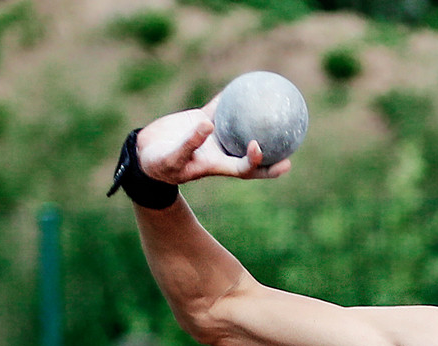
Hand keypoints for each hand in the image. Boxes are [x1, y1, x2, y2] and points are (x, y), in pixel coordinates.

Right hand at [136, 99, 292, 185]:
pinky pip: (219, 109)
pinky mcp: (201, 121)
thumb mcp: (173, 157)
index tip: (262, 149)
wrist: (145, 154)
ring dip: (256, 122)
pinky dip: (229, 99)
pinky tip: (240, 86)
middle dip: (272, 156)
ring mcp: (213, 137)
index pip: (244, 168)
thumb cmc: (159, 163)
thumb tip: (208, 125)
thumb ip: (190, 143)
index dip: (257, 163)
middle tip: (292, 149)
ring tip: (275, 109)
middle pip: (251, 155)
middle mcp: (220, 152)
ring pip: (239, 128)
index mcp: (217, 165)